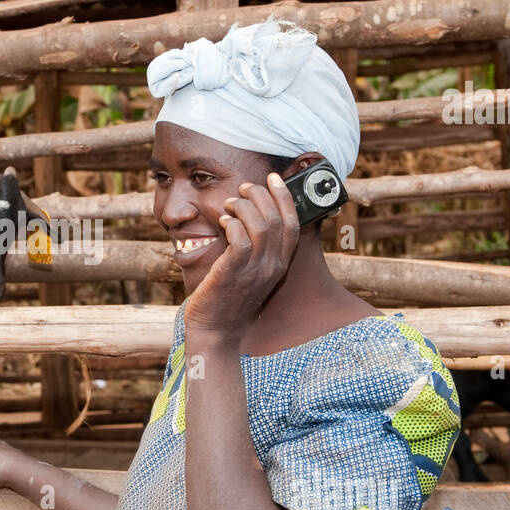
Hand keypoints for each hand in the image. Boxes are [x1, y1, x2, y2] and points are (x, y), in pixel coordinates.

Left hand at [183, 173, 300, 341]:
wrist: (216, 331)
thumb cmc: (228, 298)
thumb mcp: (251, 272)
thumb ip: (255, 248)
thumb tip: (248, 217)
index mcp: (279, 264)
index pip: (293, 224)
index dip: (285, 197)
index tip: (274, 178)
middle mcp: (272, 266)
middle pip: (278, 219)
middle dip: (261, 194)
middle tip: (244, 188)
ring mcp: (254, 270)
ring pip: (261, 226)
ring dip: (245, 206)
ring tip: (231, 204)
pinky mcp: (233, 273)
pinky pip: (240, 240)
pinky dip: (233, 224)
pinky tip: (223, 222)